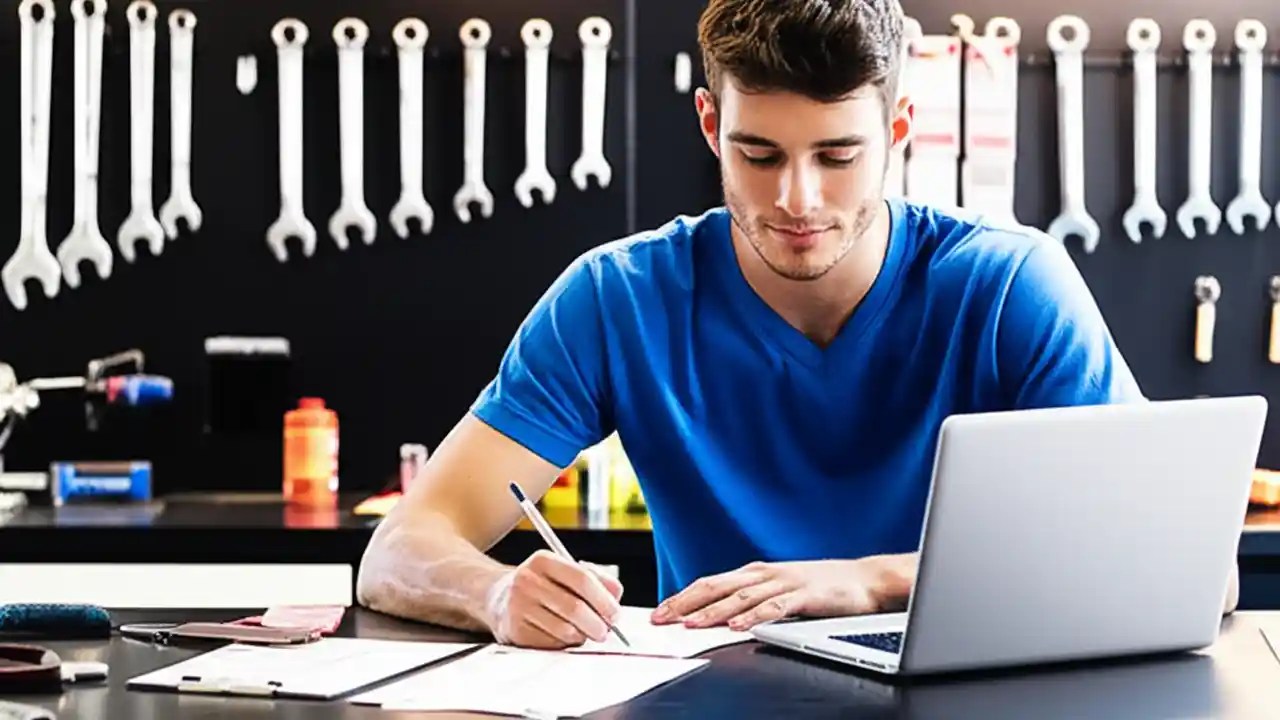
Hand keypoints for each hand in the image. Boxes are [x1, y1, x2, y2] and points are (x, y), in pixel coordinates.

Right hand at [483, 550, 623, 648]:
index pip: (582, 579)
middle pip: (575, 608)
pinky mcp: (514, 631)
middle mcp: (526, 581)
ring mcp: (517, 607)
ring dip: (582, 636)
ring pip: (565, 630)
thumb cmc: (541, 585)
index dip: (604, 600)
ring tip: (581, 631)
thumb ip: (596, 579)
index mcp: (542, 560)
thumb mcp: (564, 571)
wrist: (498, 599)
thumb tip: (615, 596)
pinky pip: (552, 644)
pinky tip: (560, 634)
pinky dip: (564, 643)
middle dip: (598, 624)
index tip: (615, 613)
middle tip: (605, 630)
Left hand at [650, 554, 916, 630]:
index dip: (681, 597)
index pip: (709, 584)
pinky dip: (754, 616)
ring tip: (691, 625)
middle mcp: (764, 574)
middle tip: (661, 619)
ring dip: (713, 612)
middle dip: (685, 604)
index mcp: (754, 573)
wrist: (865, 580)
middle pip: (716, 587)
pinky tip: (738, 626)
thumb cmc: (821, 589)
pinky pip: (775, 607)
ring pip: (741, 596)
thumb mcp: (778, 591)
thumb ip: (751, 600)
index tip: (658, 614)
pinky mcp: (805, 595)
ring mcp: (784, 582)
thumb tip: (716, 618)